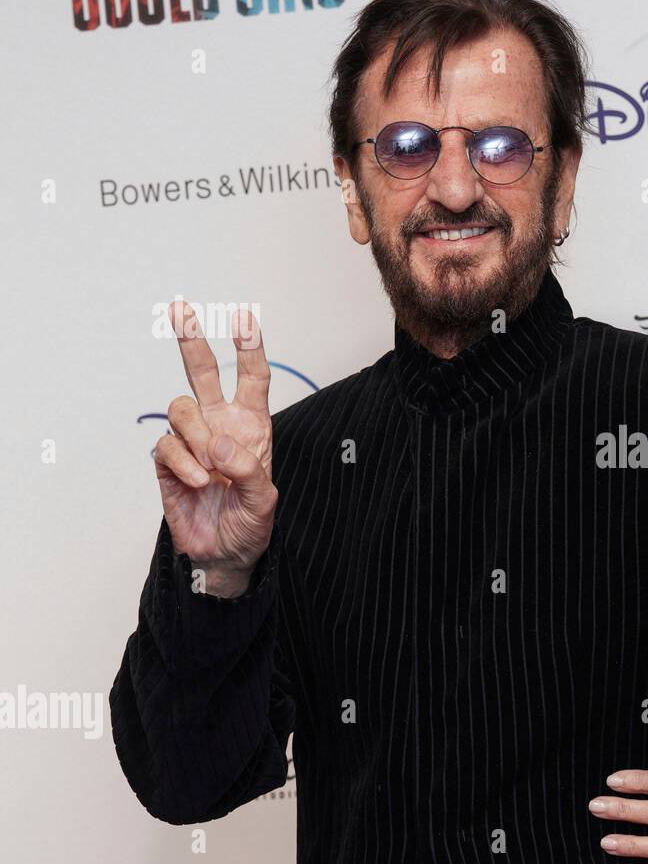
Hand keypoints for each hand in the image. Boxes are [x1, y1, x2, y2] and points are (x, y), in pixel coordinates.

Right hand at [152, 302, 276, 596]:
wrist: (223, 554)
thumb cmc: (250, 524)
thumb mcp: (265, 502)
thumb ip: (250, 471)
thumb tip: (220, 444)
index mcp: (252, 426)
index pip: (252, 378)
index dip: (249, 347)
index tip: (245, 317)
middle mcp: (220, 425)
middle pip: (202, 372)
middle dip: (192, 339)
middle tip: (181, 309)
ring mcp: (191, 442)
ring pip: (181, 408)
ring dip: (196, 438)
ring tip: (212, 473)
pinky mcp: (167, 461)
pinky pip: (166, 445)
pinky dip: (183, 464)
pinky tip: (198, 483)